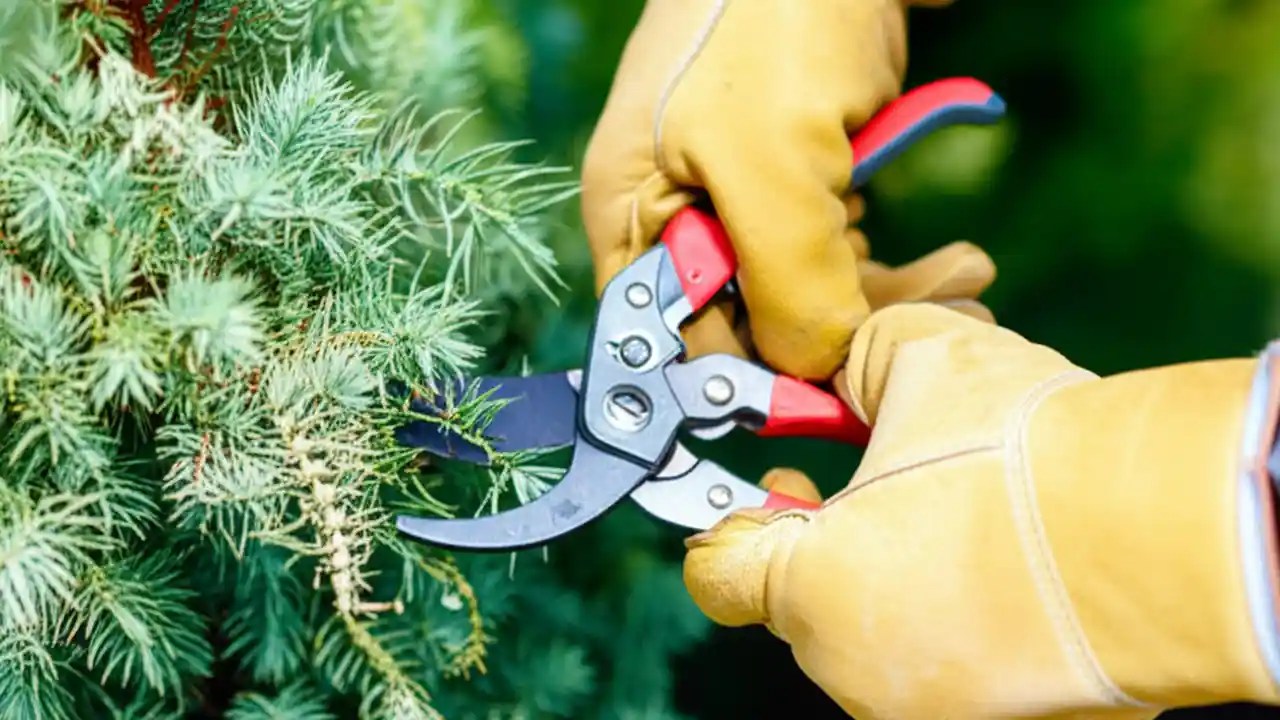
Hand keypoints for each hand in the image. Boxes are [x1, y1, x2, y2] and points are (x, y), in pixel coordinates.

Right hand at [581, 0, 992, 381]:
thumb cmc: (777, 22)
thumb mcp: (774, 159)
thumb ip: (785, 281)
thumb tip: (811, 370)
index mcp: (637, 222)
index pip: (673, 349)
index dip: (751, 389)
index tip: (840, 404)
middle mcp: (679, 226)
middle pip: (747, 333)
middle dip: (840, 345)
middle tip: (937, 338)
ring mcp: (740, 206)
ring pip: (804, 303)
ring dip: (887, 307)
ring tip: (971, 285)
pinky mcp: (798, 189)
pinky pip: (837, 260)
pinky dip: (896, 273)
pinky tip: (962, 264)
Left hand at [683, 303, 1279, 718]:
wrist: (1170, 530)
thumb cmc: (1030, 449)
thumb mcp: (912, 357)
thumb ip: (845, 364)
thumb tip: (831, 367)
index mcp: (811, 593)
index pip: (720, 571)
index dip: (738, 517)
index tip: (779, 486)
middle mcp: (855, 672)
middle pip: (804, 603)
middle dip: (832, 542)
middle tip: (885, 488)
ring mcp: (929, 709)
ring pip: (878, 635)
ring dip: (899, 580)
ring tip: (964, 521)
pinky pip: (950, 666)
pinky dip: (961, 619)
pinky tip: (1007, 569)